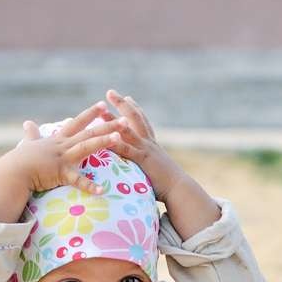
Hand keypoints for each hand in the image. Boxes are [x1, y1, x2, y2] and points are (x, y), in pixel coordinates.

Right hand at [3, 101, 123, 194]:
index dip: (91, 114)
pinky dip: (89, 186)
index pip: (77, 123)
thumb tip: (27, 123)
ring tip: (120, 138)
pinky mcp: (59, 173)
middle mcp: (63, 146)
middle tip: (125, 120)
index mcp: (59, 140)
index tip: (103, 105)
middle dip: (108, 125)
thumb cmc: (21, 160)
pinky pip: (76, 180)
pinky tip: (102, 190)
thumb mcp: (29, 144)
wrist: (13, 171)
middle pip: (89, 132)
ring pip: (86, 147)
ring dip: (103, 142)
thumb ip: (31, 134)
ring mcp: (62, 158)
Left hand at [102, 88, 220, 240]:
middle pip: (135, 117)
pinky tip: (104, 135)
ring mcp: (145, 149)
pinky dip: (115, 141)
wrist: (180, 189)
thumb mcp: (158, 170)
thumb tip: (148, 169)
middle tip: (110, 92)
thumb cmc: (170, 185)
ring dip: (113, 118)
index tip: (128, 97)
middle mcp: (149, 143)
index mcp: (152, 144)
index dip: (135, 108)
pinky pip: (126, 149)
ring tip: (102, 108)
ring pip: (127, 129)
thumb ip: (150, 166)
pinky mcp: (142, 160)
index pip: (143, 122)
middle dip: (122, 104)